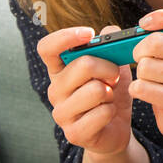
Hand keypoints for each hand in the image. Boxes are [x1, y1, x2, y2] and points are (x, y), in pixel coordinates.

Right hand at [37, 24, 133, 155]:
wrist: (115, 129)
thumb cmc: (111, 93)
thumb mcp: (114, 65)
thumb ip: (110, 45)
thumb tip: (110, 30)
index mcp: (59, 70)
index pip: (47, 48)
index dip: (65, 37)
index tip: (89, 33)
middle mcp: (55, 89)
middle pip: (83, 65)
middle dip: (109, 67)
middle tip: (114, 76)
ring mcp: (61, 113)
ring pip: (96, 90)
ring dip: (111, 92)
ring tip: (108, 98)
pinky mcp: (73, 133)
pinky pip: (102, 113)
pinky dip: (112, 111)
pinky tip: (107, 115)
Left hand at [132, 5, 162, 144]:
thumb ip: (156, 38)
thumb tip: (120, 34)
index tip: (143, 24)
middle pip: (155, 42)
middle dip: (138, 51)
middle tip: (142, 60)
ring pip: (145, 66)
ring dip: (139, 75)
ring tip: (150, 80)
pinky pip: (142, 87)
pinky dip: (136, 90)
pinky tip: (146, 93)